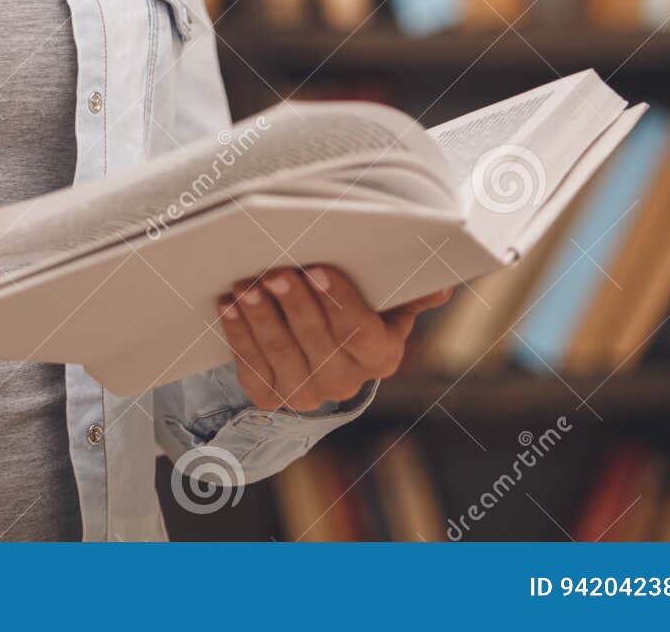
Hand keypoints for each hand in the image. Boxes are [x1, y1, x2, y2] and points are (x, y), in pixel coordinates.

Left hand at [217, 266, 452, 412]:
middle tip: (274, 272)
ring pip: (279, 351)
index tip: (318, 270)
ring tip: (246, 284)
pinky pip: (250, 365)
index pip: (360, 332)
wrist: (319, 357)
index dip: (339, 302)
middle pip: (316, 341)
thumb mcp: (388, 304)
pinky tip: (228, 305)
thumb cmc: (356, 316)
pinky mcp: (270, 398)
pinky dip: (237, 333)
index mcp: (381, 357)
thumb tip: (441, 286)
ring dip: (260, 316)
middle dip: (293, 303)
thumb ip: (411, 294)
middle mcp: (344, 383)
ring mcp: (305, 395)